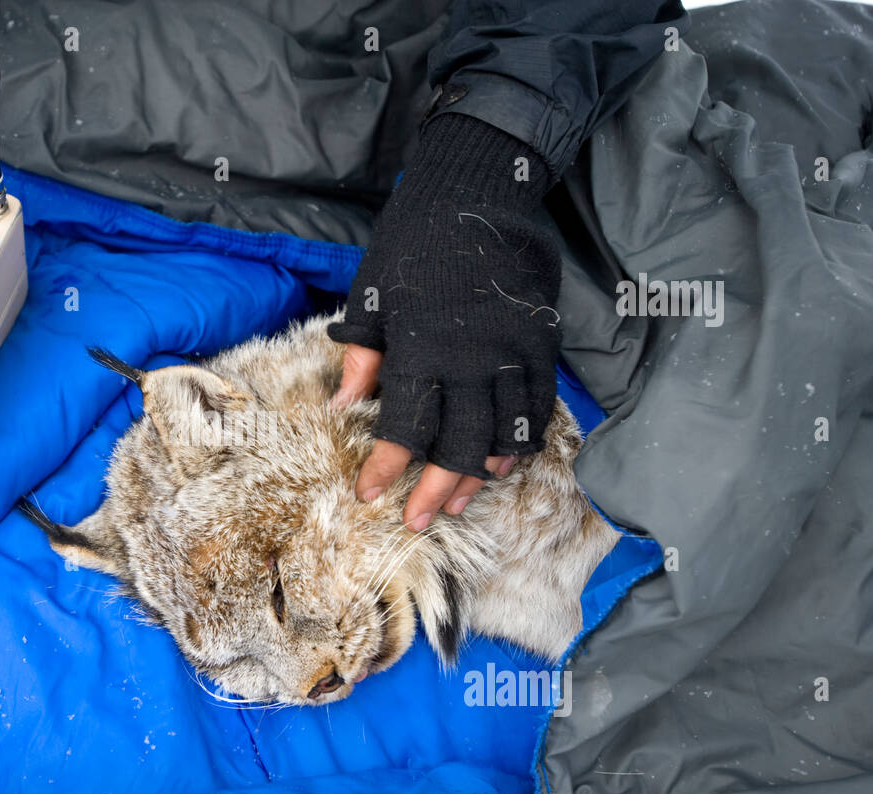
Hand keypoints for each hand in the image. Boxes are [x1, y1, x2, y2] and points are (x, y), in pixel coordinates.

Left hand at [328, 113, 562, 530]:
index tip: (371, 493)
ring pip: (500, 436)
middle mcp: (470, 357)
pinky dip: (517, 443)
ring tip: (456, 502)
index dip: (387, 466)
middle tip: (417, 518)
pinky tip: (499, 463)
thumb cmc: (414, 238)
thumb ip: (362, 354)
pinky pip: (536, 408)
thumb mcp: (371, 291)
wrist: (480, 184)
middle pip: (456, 444)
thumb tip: (342, 408)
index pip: (403, 425)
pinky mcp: (542, 341)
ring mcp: (512, 351)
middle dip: (434, 489)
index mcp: (421, 345)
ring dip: (477, 476)